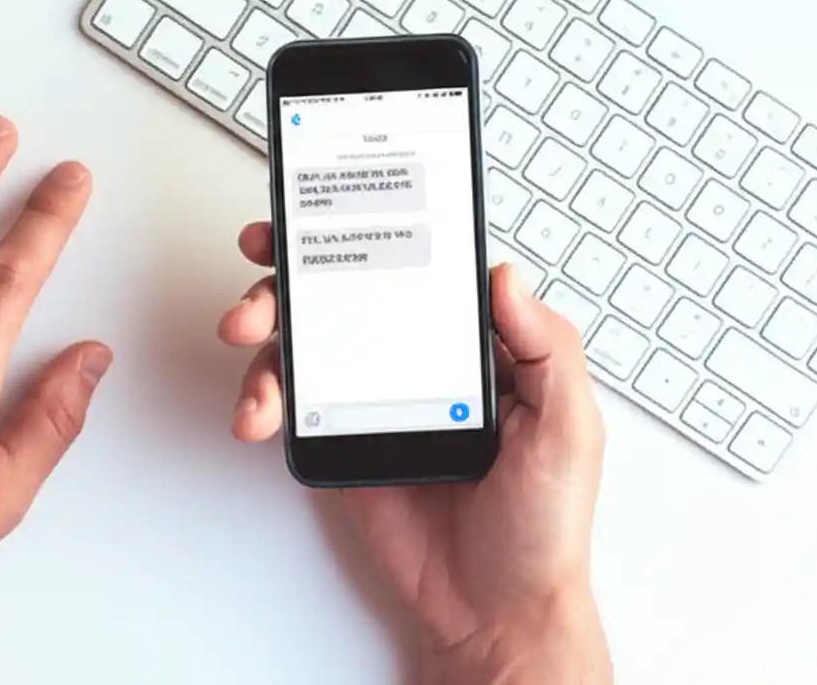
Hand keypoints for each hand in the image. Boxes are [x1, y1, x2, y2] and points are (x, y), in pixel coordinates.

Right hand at [218, 222, 610, 684]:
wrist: (492, 609)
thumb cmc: (543, 525)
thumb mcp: (570, 429)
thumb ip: (547, 348)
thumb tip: (507, 277)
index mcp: (475, 345)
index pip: (417, 268)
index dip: (371, 230)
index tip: (329, 207)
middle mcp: (417, 358)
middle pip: (343, 291)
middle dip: (291, 272)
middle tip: (264, 271)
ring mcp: (372, 395)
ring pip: (306, 338)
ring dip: (265, 330)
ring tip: (246, 340)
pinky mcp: (338, 436)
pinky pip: (290, 399)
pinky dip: (263, 396)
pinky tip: (259, 412)